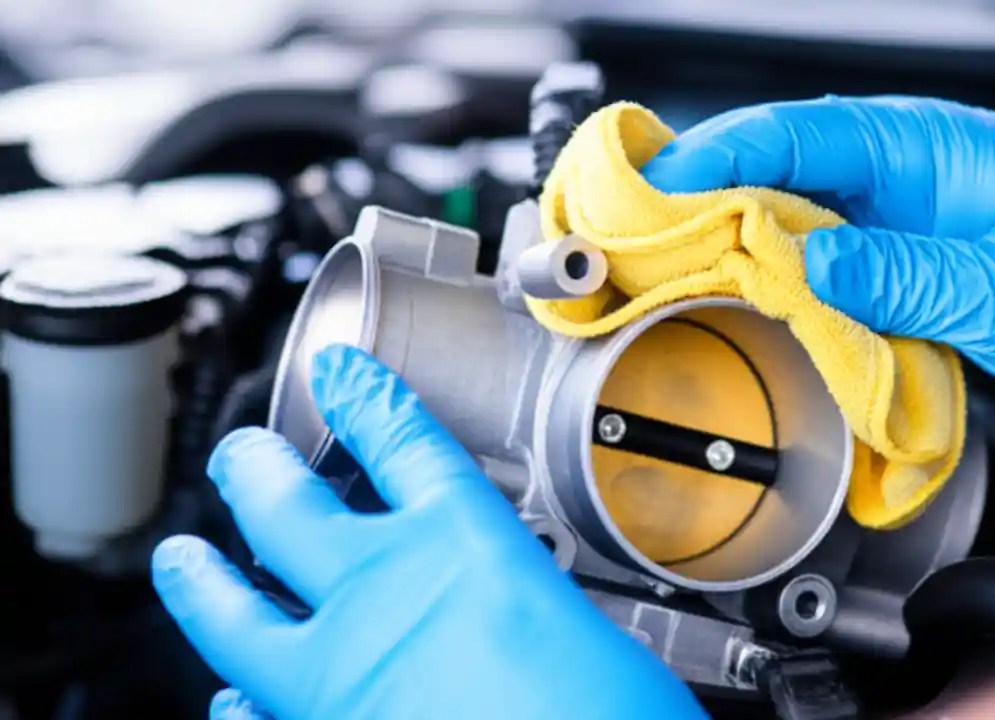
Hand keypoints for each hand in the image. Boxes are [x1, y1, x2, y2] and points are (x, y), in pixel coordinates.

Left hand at [152, 345, 705, 719]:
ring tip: (179, 559)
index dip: (364, 396)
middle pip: (283, 504)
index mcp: (467, 549)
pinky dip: (237, 704)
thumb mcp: (589, 634)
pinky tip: (230, 699)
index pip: (402, 440)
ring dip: (198, 581)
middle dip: (253, 467)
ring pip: (228, 613)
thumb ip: (527, 611)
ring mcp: (332, 677)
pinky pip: (248, 716)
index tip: (339, 372)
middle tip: (241, 453)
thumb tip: (514, 621)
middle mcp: (381, 596)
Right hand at [641, 96, 994, 390]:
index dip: (702, 163)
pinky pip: (812, 245)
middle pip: (761, 167)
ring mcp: (889, 200)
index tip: (639, 196)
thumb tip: (808, 268)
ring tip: (657, 275)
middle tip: (623, 247)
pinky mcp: (893, 239)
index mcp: (915, 147)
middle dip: (687, 203)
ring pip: (778, 208)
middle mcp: (892, 162)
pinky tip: (737, 296)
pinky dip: (768, 267)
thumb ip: (906, 279)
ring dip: (719, 239)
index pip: (784, 139)